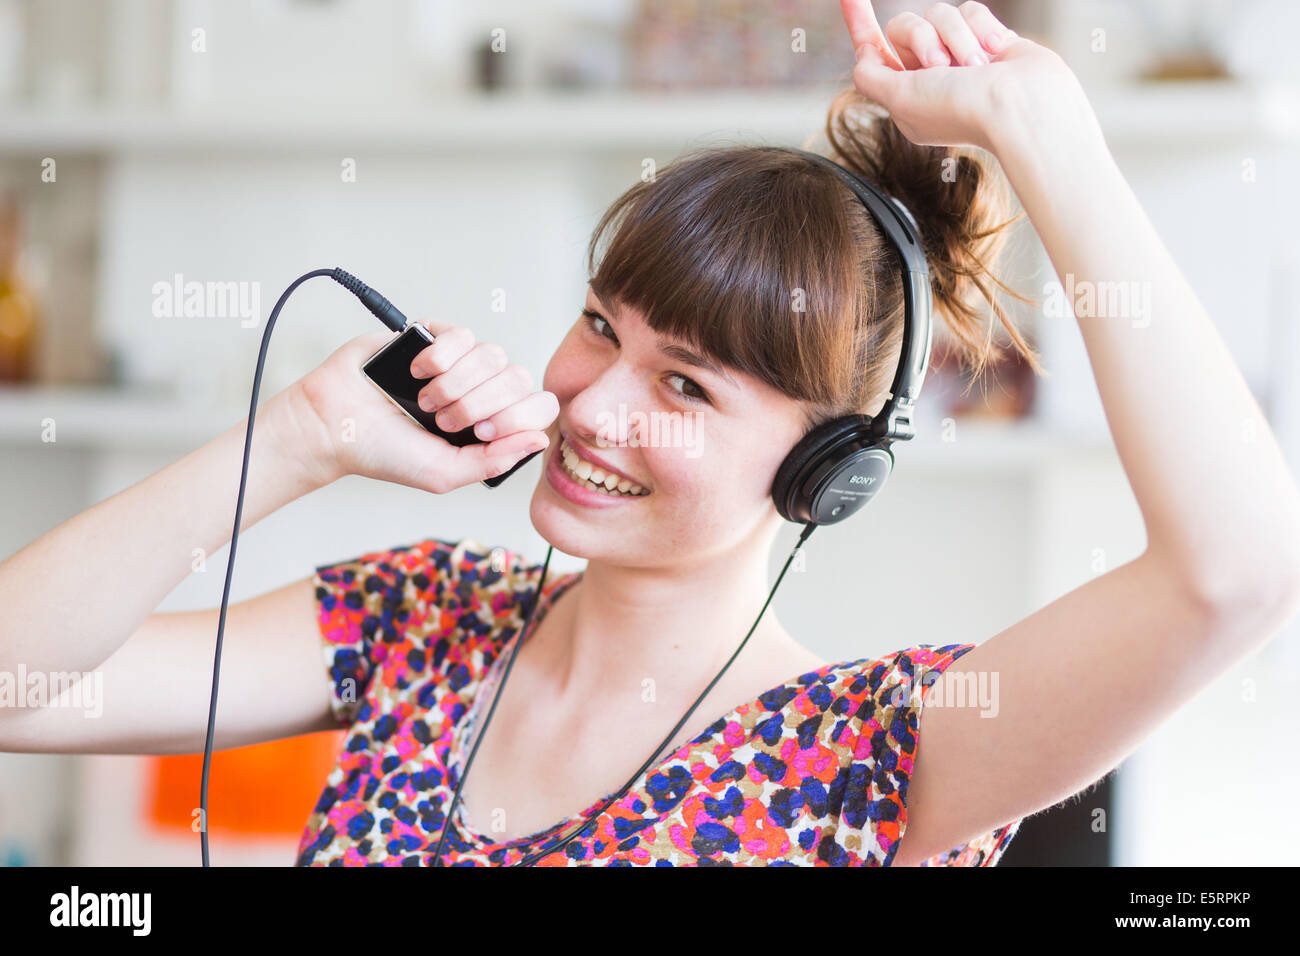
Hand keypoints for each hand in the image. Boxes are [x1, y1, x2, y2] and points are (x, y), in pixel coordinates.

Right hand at [293, 320, 557, 493]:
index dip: (517, 417)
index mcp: (492, 422)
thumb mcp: (445, 473)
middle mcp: (482, 388)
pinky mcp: (434, 335)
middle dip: (479, 404)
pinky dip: (440, 357)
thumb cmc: (386, 453)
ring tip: (424, 401)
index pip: (538, 407)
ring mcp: (460, 361)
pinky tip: (418, 373)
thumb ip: (495, 460)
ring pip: (492, 354)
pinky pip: (461, 334)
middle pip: (518, 378)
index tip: (479, 432)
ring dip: (455, 384)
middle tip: (444, 421)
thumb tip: (540, 441)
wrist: (337, 424)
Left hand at [840, 0, 1090, 154]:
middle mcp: (932, 77)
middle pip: (905, 26)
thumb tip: (863, 56)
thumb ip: (872, 77)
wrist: (1021, 106)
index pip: (875, 53)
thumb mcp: (899, 99)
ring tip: (975, 67)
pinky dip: (981, 29)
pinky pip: (971, 11)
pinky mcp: (990, 40)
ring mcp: (961, 57)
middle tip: (940, 65)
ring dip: (955, 37)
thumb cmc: (962, 110)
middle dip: (920, 38)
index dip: (860, 23)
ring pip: (939, 15)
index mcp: (906, 96)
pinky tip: (996, 53)